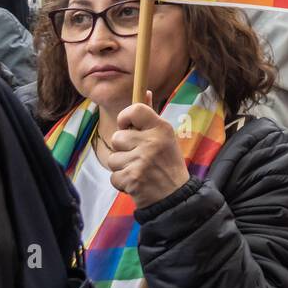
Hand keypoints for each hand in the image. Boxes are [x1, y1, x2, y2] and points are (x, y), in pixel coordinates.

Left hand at [107, 93, 190, 208]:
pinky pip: (113, 176)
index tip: (127, 126)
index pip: (135, 110)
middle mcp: (152, 142)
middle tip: (138, 157)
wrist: (175, 196)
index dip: (125, 117)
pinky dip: (121, 182)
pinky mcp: (132, 178)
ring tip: (138, 170)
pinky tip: (136, 183)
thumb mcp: (165, 137)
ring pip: (112, 158)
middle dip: (122, 149)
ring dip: (121, 167)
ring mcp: (142, 160)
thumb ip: (150, 117)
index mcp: (161, 128)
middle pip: (117, 137)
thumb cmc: (167, 164)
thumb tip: (145, 91)